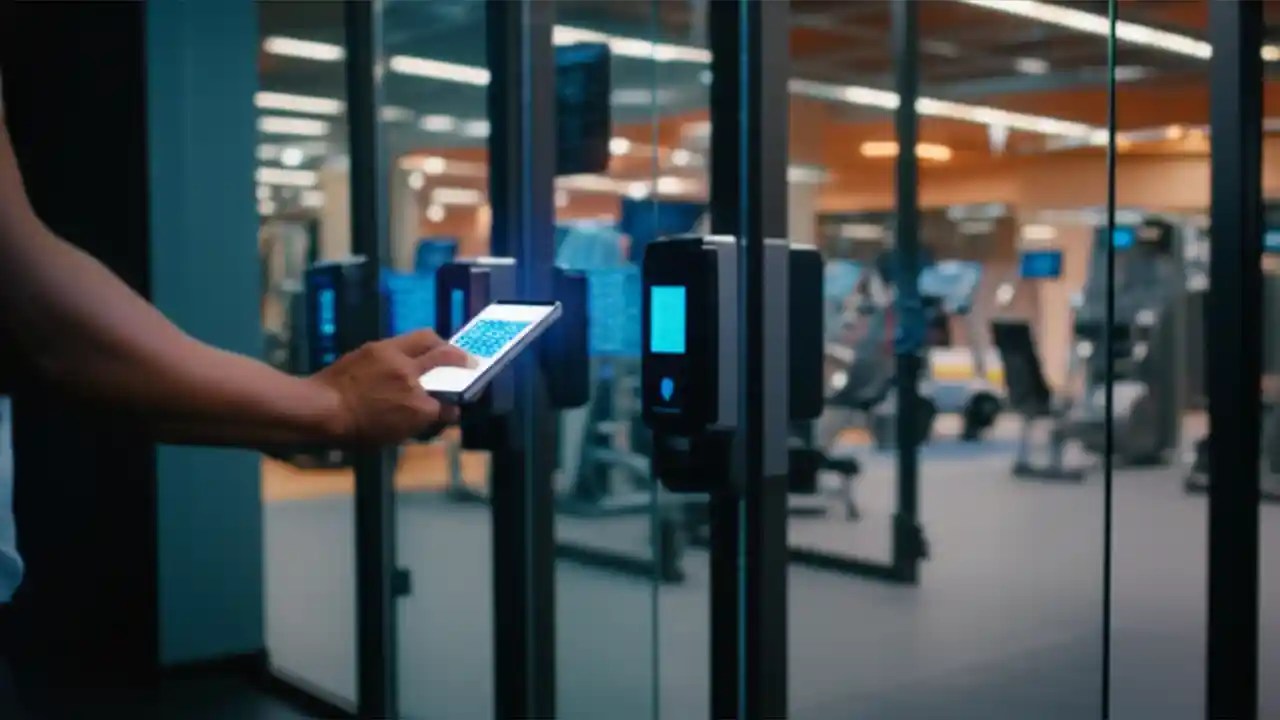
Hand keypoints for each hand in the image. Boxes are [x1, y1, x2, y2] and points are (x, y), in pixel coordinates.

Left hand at [310, 329, 467, 445]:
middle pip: (445, 355)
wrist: (318, 409)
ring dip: (440, 343)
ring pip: (425, 339)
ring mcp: (391, 356)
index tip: (456, 404)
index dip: (453, 405)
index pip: (446, 404)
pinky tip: (412, 354)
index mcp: (415, 406)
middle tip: (469, 360)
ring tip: (445, 349)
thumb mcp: (392, 436)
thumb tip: (442, 412)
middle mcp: (408, 375)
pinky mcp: (375, 347)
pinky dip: (415, 346)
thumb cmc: (353, 432)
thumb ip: (420, 421)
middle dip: (461, 357)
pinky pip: (404, 340)